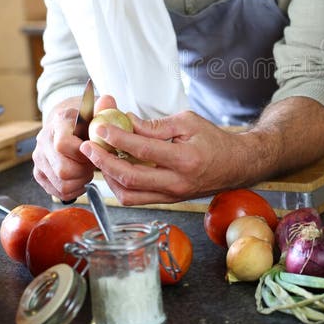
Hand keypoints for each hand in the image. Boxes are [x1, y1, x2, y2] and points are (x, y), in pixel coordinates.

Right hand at [32, 93, 117, 200]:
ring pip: (61, 184)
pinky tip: (80, 179)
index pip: (63, 145)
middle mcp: (44, 140)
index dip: (82, 154)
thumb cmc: (87, 119)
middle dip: (84, 171)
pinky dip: (73, 190)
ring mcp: (39, 158)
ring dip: (80, 182)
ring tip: (88, 170)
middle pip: (63, 170)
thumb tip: (108, 101)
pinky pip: (57, 192)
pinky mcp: (39, 173)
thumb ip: (104, 107)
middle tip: (94, 164)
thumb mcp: (97, 110)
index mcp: (59, 122)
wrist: (69, 124)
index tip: (95, 151)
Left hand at [78, 110, 243, 204]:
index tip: (101, 128)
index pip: (143, 150)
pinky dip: (120, 185)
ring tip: (98, 158)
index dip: (118, 138)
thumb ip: (155, 125)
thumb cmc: (214, 140)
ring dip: (108, 177)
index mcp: (185, 159)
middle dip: (103, 161)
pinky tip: (113, 170)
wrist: (235, 165)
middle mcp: (177, 182)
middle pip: (130, 177)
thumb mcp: (188, 122)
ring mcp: (172, 195)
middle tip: (88, 146)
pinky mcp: (168, 201)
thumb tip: (125, 122)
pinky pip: (136, 198)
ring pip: (129, 194)